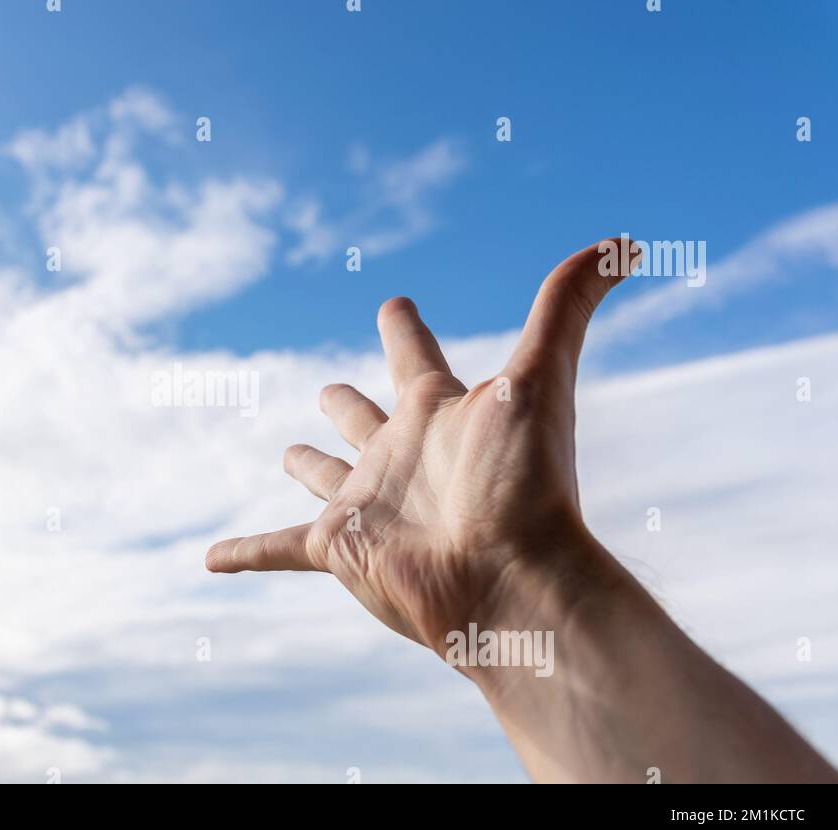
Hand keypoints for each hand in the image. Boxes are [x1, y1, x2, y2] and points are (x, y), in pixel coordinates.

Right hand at [206, 241, 638, 652]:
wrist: (512, 581)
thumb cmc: (525, 482)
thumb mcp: (538, 378)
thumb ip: (567, 305)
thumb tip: (627, 240)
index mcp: (437, 411)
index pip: (414, 354)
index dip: (403, 326)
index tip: (395, 304)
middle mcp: (400, 454)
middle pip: (366, 417)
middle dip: (347, 403)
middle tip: (331, 389)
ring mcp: (367, 502)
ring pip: (326, 477)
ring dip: (309, 467)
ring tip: (292, 453)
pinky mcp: (337, 548)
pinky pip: (277, 548)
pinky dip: (244, 553)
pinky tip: (210, 561)